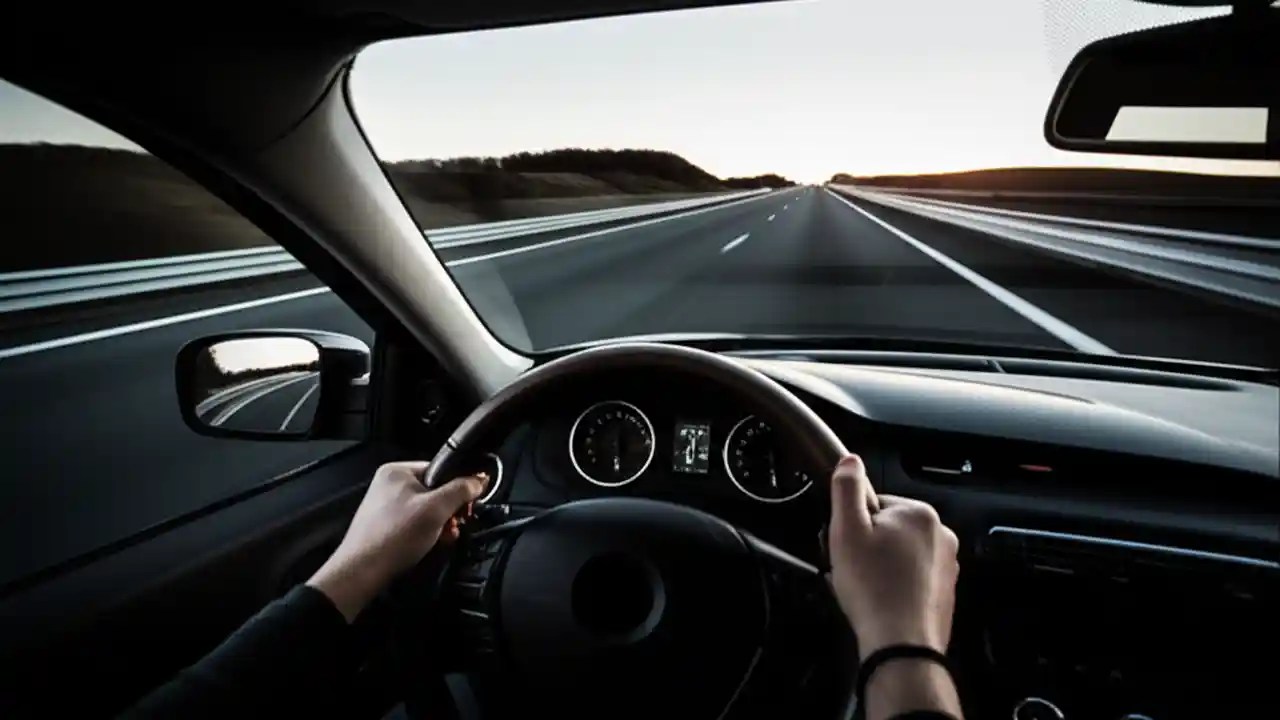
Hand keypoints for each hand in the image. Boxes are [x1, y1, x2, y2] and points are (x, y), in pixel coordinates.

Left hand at [307, 461, 487, 621]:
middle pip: (435, 491)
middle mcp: (390, 484)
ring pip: (427, 509)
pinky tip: (433, 543)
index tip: (468, 505)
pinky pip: (416, 523)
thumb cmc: (396, 536)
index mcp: (398, 471)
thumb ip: (461, 491)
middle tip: (457, 524)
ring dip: (442, 523)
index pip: (440, 470)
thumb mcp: (436, 510)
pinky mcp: (386, 526)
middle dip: (450, 510)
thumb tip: (480, 479)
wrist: (363, 571)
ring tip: (445, 537)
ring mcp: (386, 506)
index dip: (458, 487)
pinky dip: (428, 532)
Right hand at [827, 455, 958, 659]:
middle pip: (889, 529)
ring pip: (900, 555)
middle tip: (854, 569)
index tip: (848, 546)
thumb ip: (847, 488)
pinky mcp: (945, 591)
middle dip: (869, 547)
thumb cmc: (873, 588)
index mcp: (919, 513)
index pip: (875, 505)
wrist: (901, 644)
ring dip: (881, 567)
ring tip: (868, 589)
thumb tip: (850, 460)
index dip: (854, 526)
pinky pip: (912, 578)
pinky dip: (896, 586)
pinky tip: (882, 601)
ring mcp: (947, 565)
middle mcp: (941, 534)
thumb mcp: (847, 530)